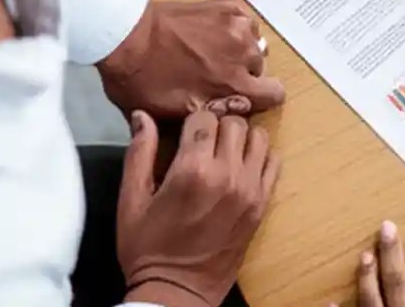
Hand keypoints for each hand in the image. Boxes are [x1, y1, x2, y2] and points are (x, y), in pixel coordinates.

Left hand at [99, 0, 284, 118]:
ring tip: (211, 48)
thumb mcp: (174, 115)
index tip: (244, 95)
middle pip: (261, 68)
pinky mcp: (227, 5)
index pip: (276, 94)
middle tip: (214, 72)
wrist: (124, 36)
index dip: (261, 97)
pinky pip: (243, 19)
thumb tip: (226, 119)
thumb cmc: (143, 81)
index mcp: (234, 85)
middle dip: (243, 72)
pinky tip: (209, 30)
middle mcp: (243, 53)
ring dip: (237, 48)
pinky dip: (231, 26)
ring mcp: (237, 24)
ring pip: (253, 42)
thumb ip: (210, 118)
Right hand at [119, 110, 279, 306]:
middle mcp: (226, 174)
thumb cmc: (147, 247)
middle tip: (204, 142)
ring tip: (225, 152)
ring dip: (242, 139)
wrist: (177, 291)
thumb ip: (139, 153)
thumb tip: (143, 115)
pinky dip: (261, 157)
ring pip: (259, 137)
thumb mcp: (130, 201)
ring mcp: (250, 189)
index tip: (185, 132)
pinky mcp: (263, 204)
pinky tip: (242, 167)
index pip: (203, 117)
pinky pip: (274, 163)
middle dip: (218, 125)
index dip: (193, 120)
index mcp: (191, 169)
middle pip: (234, 123)